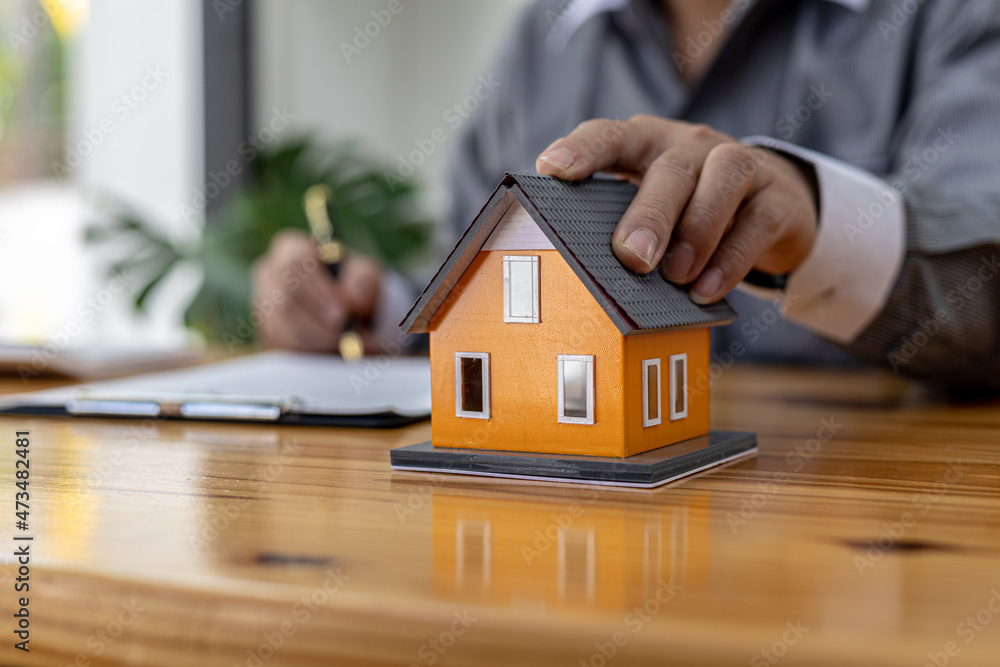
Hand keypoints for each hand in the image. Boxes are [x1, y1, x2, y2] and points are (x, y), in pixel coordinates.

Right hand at [251, 229, 380, 351]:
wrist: (350, 310)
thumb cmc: (355, 285)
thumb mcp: (367, 276)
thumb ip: (363, 282)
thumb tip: (353, 300)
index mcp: (291, 248)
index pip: (294, 264)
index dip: (317, 290)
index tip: (343, 311)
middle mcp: (269, 273)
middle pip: (284, 300)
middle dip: (318, 322)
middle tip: (345, 336)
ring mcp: (263, 304)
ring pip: (283, 327)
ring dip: (318, 341)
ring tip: (347, 345)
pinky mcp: (267, 331)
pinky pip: (283, 346)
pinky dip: (311, 353)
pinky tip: (333, 351)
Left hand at [535, 115, 818, 303]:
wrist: (772, 207)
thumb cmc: (688, 210)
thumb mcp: (651, 206)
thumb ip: (617, 224)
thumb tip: (578, 273)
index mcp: (647, 144)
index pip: (611, 136)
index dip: (582, 149)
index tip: (552, 169)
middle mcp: (692, 146)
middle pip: (670, 169)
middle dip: (649, 214)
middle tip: (632, 257)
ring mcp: (740, 166)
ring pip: (723, 180)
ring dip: (696, 231)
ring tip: (676, 277)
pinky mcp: (778, 198)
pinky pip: (758, 221)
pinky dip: (731, 259)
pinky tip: (707, 289)